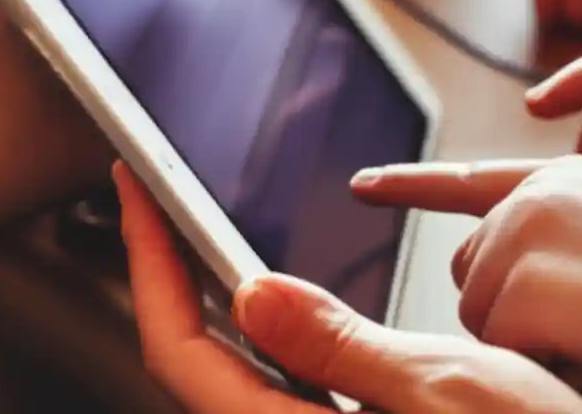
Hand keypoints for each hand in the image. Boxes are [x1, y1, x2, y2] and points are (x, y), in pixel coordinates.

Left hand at [114, 163, 581, 413]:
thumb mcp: (445, 389)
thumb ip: (339, 345)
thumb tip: (252, 295)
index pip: (182, 352)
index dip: (150, 264)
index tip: (136, 191)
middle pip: (196, 364)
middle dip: (167, 276)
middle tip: (156, 200)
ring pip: (234, 375)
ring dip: (209, 303)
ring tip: (198, 237)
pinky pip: (280, 385)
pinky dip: (266, 334)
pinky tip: (278, 306)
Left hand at [351, 155, 581, 411]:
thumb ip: (559, 238)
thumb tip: (493, 259)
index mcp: (566, 178)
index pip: (472, 182)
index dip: (411, 186)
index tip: (361, 184)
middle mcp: (536, 192)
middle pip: (470, 277)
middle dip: (516, 318)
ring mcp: (527, 234)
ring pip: (478, 321)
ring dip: (534, 349)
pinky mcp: (524, 286)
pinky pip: (499, 356)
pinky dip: (546, 373)